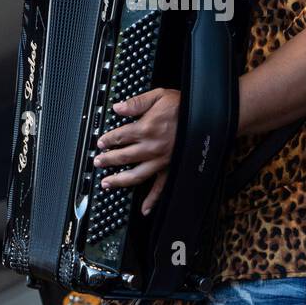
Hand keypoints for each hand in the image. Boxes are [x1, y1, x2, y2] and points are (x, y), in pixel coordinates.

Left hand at [94, 87, 179, 214]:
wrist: (207, 117)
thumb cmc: (184, 107)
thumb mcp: (159, 95)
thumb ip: (137, 103)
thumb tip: (119, 108)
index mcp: (146, 128)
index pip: (120, 136)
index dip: (107, 140)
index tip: (101, 143)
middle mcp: (151, 147)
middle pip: (123, 157)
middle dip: (108, 160)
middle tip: (98, 163)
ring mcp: (160, 161)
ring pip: (135, 175)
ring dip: (119, 180)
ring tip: (107, 183)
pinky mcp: (171, 168)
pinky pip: (160, 187)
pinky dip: (152, 200)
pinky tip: (144, 208)